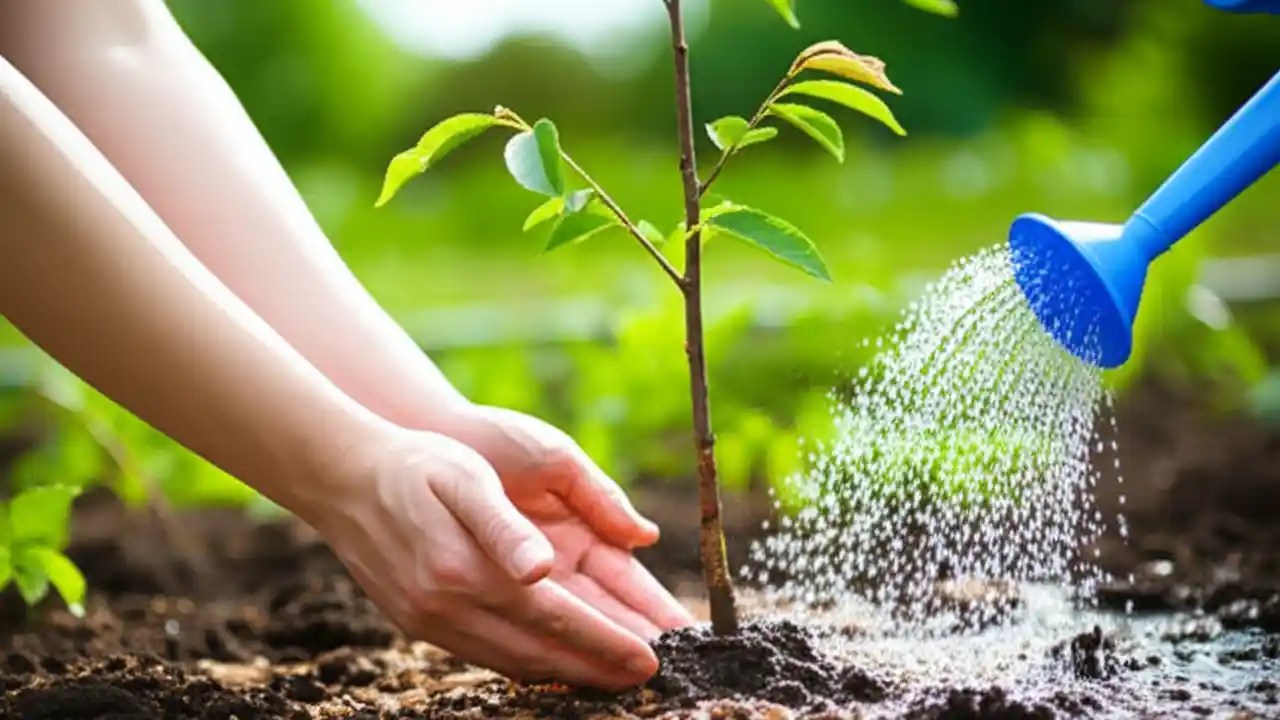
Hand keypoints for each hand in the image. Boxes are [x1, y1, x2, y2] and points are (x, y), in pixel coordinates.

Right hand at [305, 424, 663, 689]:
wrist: (340, 477)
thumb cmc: (415, 465)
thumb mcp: (465, 479)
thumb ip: (504, 527)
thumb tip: (542, 568)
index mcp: (465, 572)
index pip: (554, 618)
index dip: (605, 641)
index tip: (649, 658)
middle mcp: (446, 609)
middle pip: (538, 653)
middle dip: (595, 669)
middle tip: (645, 679)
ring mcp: (428, 622)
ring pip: (511, 663)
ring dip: (564, 673)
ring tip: (608, 676)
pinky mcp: (418, 623)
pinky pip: (483, 655)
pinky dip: (525, 663)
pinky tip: (548, 659)